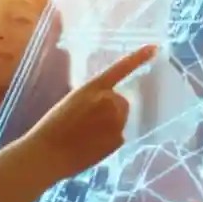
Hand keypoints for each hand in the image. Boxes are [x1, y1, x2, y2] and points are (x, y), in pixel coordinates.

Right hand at [20, 45, 155, 179]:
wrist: (47, 153)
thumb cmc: (53, 127)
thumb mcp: (72, 101)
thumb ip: (93, 98)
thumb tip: (108, 105)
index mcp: (93, 87)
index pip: (120, 68)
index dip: (139, 57)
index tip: (155, 48)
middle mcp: (108, 100)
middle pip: (121, 102)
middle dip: (111, 109)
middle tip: (88, 122)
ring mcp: (116, 121)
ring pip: (120, 119)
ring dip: (110, 124)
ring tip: (87, 135)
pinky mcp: (118, 139)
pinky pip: (118, 136)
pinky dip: (108, 140)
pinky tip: (90, 146)